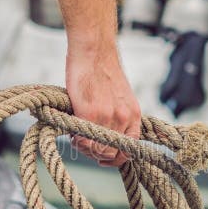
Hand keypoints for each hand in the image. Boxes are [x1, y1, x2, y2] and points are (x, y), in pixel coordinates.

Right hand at [65, 43, 140, 166]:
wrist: (93, 51)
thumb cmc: (101, 70)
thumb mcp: (120, 96)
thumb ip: (117, 115)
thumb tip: (106, 135)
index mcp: (134, 114)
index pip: (130, 149)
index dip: (116, 157)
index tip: (103, 156)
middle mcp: (124, 118)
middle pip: (112, 154)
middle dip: (97, 154)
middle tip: (84, 144)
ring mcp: (108, 117)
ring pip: (98, 150)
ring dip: (85, 148)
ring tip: (77, 137)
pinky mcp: (90, 113)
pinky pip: (84, 140)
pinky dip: (77, 141)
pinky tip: (73, 132)